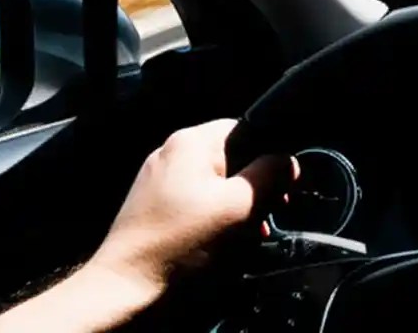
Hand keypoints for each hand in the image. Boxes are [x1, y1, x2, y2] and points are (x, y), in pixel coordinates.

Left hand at [86, 119, 297, 302]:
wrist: (128, 287)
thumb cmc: (184, 241)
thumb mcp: (241, 205)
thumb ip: (272, 174)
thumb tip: (289, 162)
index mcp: (191, 141)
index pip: (248, 129)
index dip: (272, 157)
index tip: (284, 187)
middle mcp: (171, 152)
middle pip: (233, 158)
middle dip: (255, 188)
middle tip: (267, 216)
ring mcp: (158, 180)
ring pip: (216, 183)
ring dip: (237, 208)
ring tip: (245, 236)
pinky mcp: (152, 206)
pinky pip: (196, 202)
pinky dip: (214, 219)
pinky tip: (220, 244)